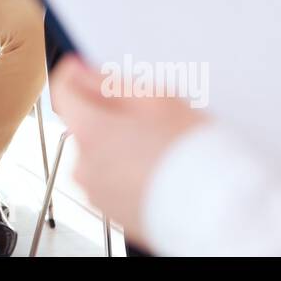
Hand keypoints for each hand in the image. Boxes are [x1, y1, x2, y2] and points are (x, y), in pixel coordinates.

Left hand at [49, 55, 207, 243]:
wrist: (217, 213)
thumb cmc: (192, 156)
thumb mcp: (158, 100)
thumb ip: (112, 82)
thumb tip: (86, 73)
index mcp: (90, 132)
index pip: (63, 90)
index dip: (75, 73)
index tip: (85, 66)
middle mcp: (84, 164)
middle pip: (84, 123)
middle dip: (108, 112)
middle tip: (146, 111)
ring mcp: (97, 192)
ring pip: (98, 152)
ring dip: (119, 142)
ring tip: (159, 144)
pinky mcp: (113, 211)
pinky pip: (112, 179)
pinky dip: (127, 169)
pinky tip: (158, 168)